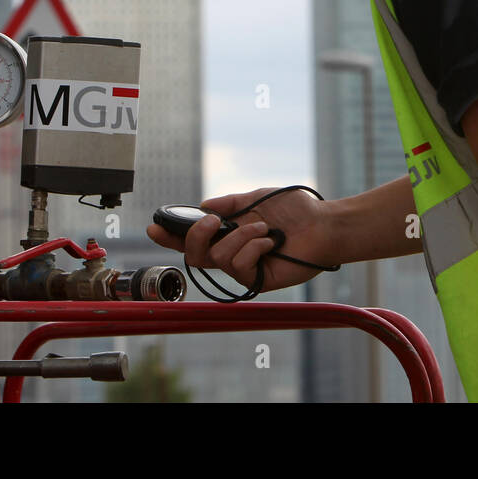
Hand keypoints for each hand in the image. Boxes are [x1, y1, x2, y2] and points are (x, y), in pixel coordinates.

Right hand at [146, 186, 337, 293]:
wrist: (323, 224)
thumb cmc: (296, 211)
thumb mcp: (257, 198)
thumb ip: (230, 203)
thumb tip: (202, 206)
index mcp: (229, 233)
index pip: (194, 239)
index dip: (171, 237)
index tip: (154, 227)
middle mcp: (232, 253)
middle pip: (195, 255)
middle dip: (197, 236)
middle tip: (214, 221)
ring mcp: (244, 268)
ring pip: (218, 258)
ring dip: (241, 237)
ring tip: (264, 228)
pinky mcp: (258, 281)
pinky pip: (239, 266)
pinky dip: (253, 248)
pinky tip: (270, 243)